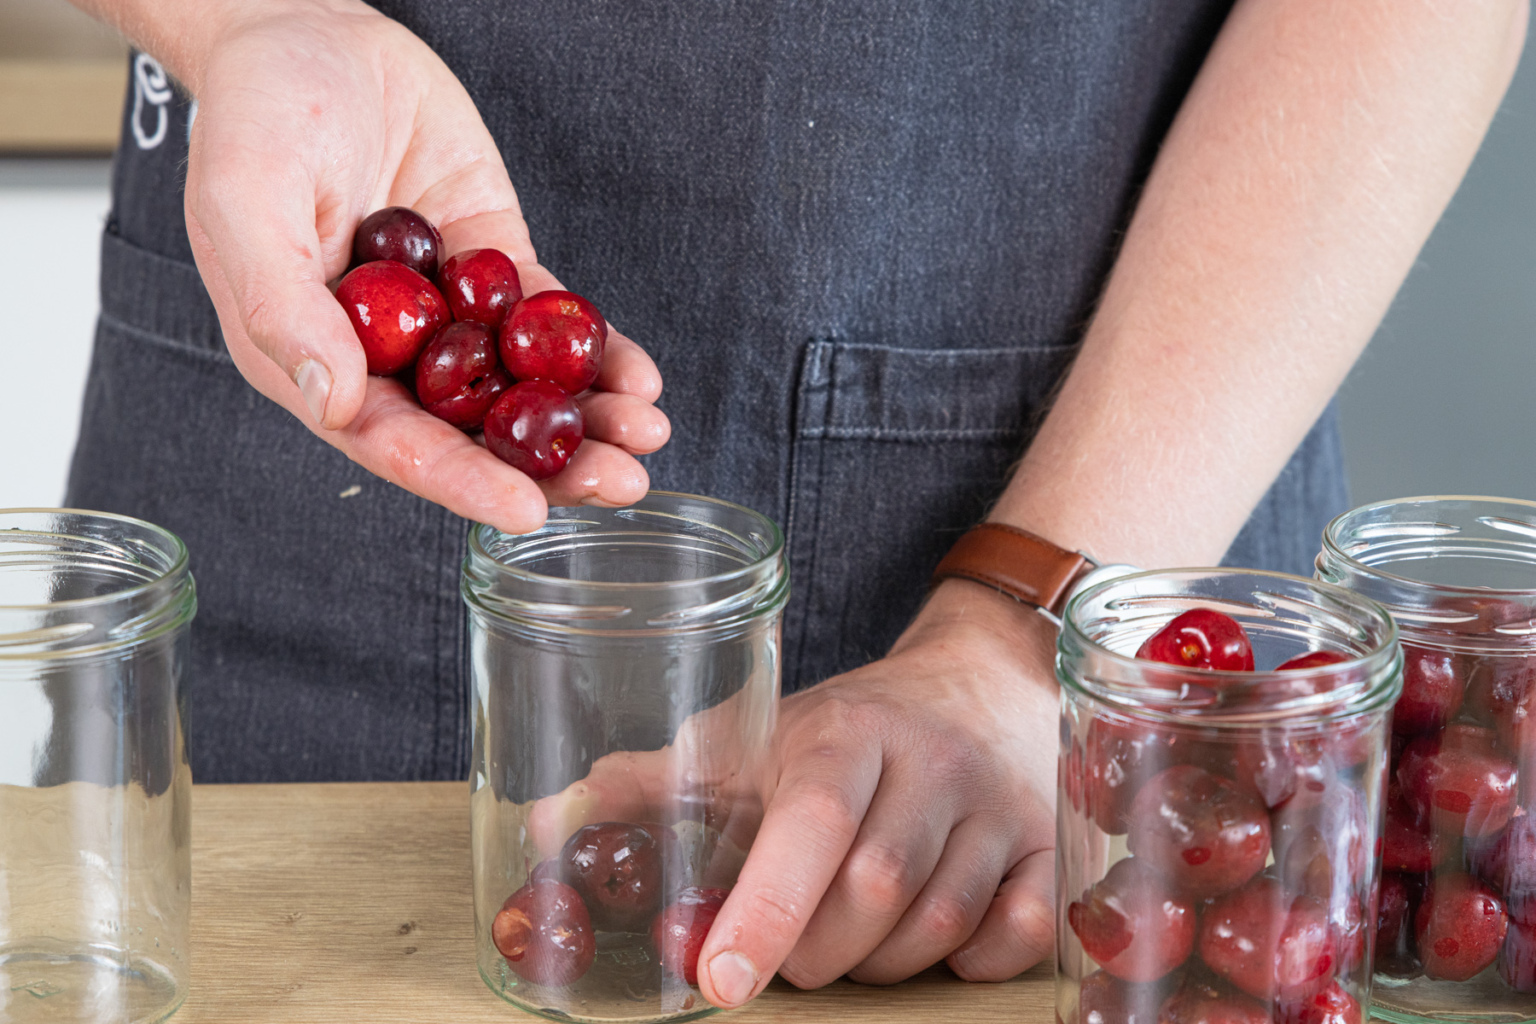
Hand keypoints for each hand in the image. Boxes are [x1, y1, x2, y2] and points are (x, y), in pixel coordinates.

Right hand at [180, 0, 667, 533]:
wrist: (312, 34)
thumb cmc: (255, 116)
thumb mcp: (245, 203)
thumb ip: (280, 305)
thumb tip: (333, 401)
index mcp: (318, 361)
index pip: (397, 445)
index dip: (462, 483)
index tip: (525, 512)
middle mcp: (389, 355)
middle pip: (477, 432)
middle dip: (553, 464)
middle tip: (622, 481)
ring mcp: (449, 314)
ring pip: (524, 386)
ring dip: (589, 417)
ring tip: (648, 433)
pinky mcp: (496, 267)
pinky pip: (552, 320)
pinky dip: (599, 352)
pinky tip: (641, 377)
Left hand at [696, 578, 1059, 1003]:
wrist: (982, 682)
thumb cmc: (850, 727)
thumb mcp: (755, 736)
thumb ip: (659, 782)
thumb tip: (549, 824)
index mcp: (847, 731)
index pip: (813, 820)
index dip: (767, 906)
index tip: (721, 980)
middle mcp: (932, 761)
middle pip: (875, 890)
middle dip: (814, 950)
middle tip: (785, 953)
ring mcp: (999, 805)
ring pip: (942, 923)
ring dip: (881, 962)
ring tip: (848, 941)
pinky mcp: (1049, 845)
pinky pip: (1017, 935)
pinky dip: (970, 961)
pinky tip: (930, 942)